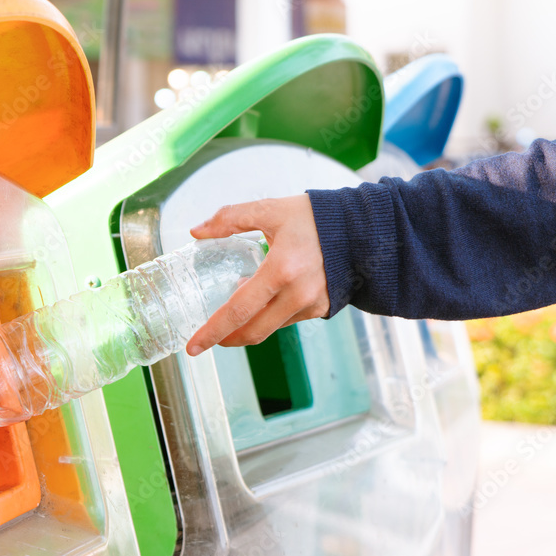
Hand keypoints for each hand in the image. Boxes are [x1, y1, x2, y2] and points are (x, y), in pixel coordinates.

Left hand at [185, 195, 329, 355]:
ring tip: (228, 318)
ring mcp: (312, 304)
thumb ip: (230, 218)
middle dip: (225, 339)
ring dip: (245, 329)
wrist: (362, 228)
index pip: (238, 310)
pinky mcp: (321, 308)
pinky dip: (266, 318)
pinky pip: (286, 321)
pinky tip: (257, 305)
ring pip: (269, 329)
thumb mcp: (270, 209)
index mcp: (282, 269)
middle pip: (253, 330)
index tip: (194, 346)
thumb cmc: (315, 217)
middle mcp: (298, 293)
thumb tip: (197, 231)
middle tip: (204, 340)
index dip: (213, 331)